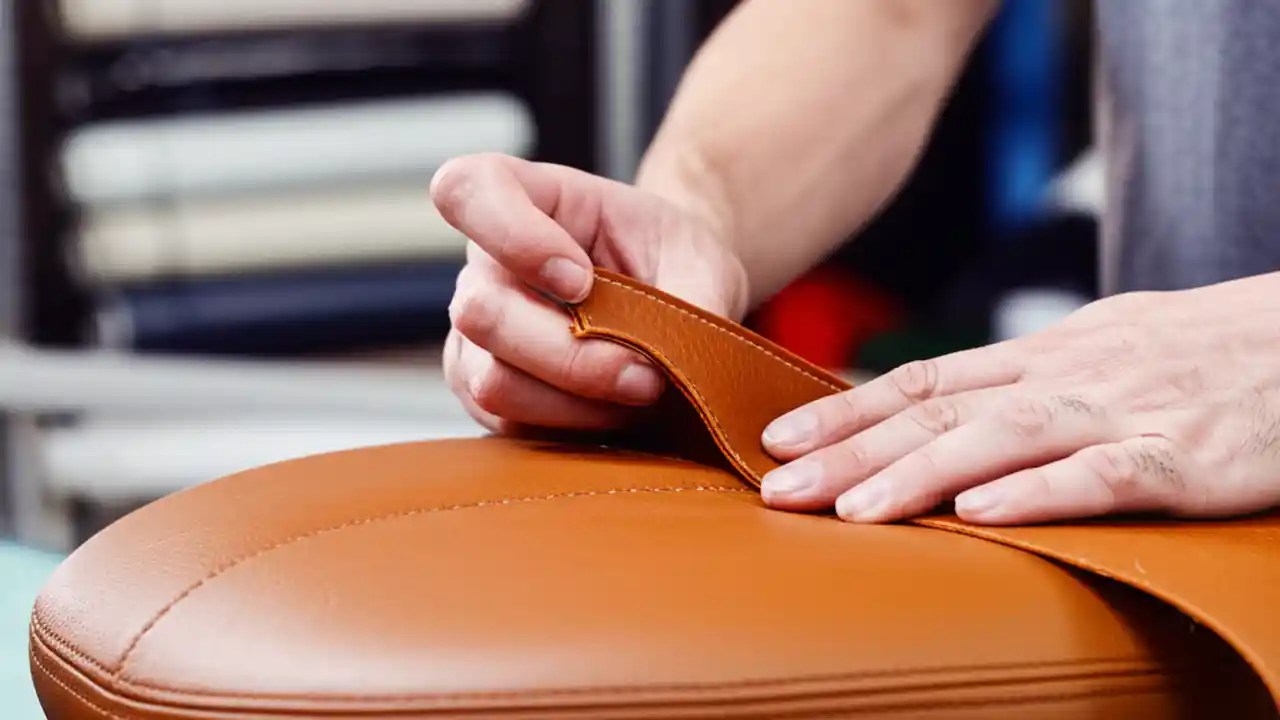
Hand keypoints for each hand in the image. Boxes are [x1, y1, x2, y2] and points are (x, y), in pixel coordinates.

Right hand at [433, 153, 747, 432]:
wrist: (669, 297)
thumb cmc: (673, 258)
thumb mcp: (699, 259)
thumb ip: (690, 298)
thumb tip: (671, 363)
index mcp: (522, 198)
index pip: (466, 191)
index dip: (516, 239)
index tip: (583, 279)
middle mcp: (483, 265)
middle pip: (482, 313)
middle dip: (574, 355)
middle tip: (644, 371)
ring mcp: (473, 333)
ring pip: (492, 381)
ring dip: (578, 399)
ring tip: (638, 390)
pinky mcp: (481, 389)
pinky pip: (507, 421)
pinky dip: (571, 424)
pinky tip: (612, 407)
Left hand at [759, 275, 1279, 524]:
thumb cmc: (1210, 355)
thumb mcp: (1107, 351)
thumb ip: (1028, 385)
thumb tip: (946, 416)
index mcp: (1049, 354)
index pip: (926, 380)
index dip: (846, 410)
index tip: (778, 440)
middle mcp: (1072, 373)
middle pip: (941, 410)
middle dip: (852, 449)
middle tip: (777, 487)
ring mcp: (1128, 408)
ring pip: (1004, 437)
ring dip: (920, 472)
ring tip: (851, 509)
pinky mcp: (1189, 452)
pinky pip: (1107, 472)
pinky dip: (1042, 491)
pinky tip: (982, 513)